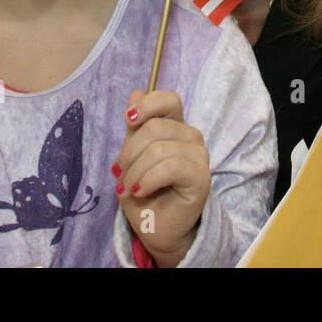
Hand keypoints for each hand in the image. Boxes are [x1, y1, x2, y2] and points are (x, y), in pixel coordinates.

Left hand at [113, 89, 210, 267]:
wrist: (154, 229)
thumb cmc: (143, 193)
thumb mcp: (130, 157)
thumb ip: (135, 127)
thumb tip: (136, 93)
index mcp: (174, 127)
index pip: (168, 100)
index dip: (147, 104)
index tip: (128, 121)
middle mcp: (190, 137)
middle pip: (155, 127)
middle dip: (129, 152)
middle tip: (119, 175)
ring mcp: (199, 156)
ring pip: (159, 148)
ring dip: (135, 172)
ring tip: (128, 189)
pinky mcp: (201, 177)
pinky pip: (171, 167)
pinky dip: (148, 180)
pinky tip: (140, 191)